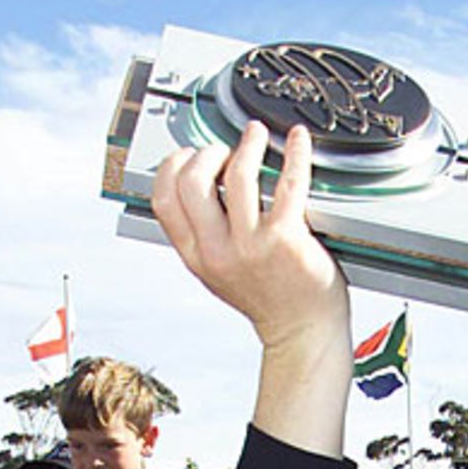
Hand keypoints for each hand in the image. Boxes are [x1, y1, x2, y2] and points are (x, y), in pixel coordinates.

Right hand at [153, 120, 347, 353]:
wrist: (303, 333)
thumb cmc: (269, 301)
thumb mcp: (219, 274)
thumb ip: (204, 238)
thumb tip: (194, 191)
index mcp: (197, 257)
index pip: (164, 199)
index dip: (172, 167)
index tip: (188, 156)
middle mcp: (219, 251)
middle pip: (192, 180)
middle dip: (206, 153)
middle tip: (224, 149)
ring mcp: (253, 244)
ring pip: (238, 173)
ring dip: (248, 144)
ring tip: (257, 135)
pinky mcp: (287, 238)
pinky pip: (289, 182)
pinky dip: (296, 154)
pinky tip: (298, 141)